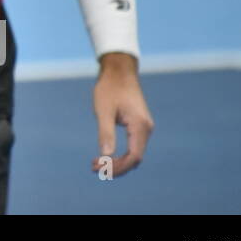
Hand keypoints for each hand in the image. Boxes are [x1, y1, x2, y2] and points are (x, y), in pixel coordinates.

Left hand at [89, 53, 153, 177]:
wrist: (119, 72)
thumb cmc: (109, 88)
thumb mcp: (104, 110)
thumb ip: (106, 133)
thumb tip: (105, 156)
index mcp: (140, 126)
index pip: (133, 156)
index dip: (117, 167)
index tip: (99, 168)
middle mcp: (146, 129)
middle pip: (135, 158)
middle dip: (116, 167)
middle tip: (94, 168)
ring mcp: (144, 127)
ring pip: (134, 154)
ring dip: (117, 162)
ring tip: (97, 163)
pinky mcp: (139, 126)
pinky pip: (133, 146)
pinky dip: (121, 154)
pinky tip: (106, 155)